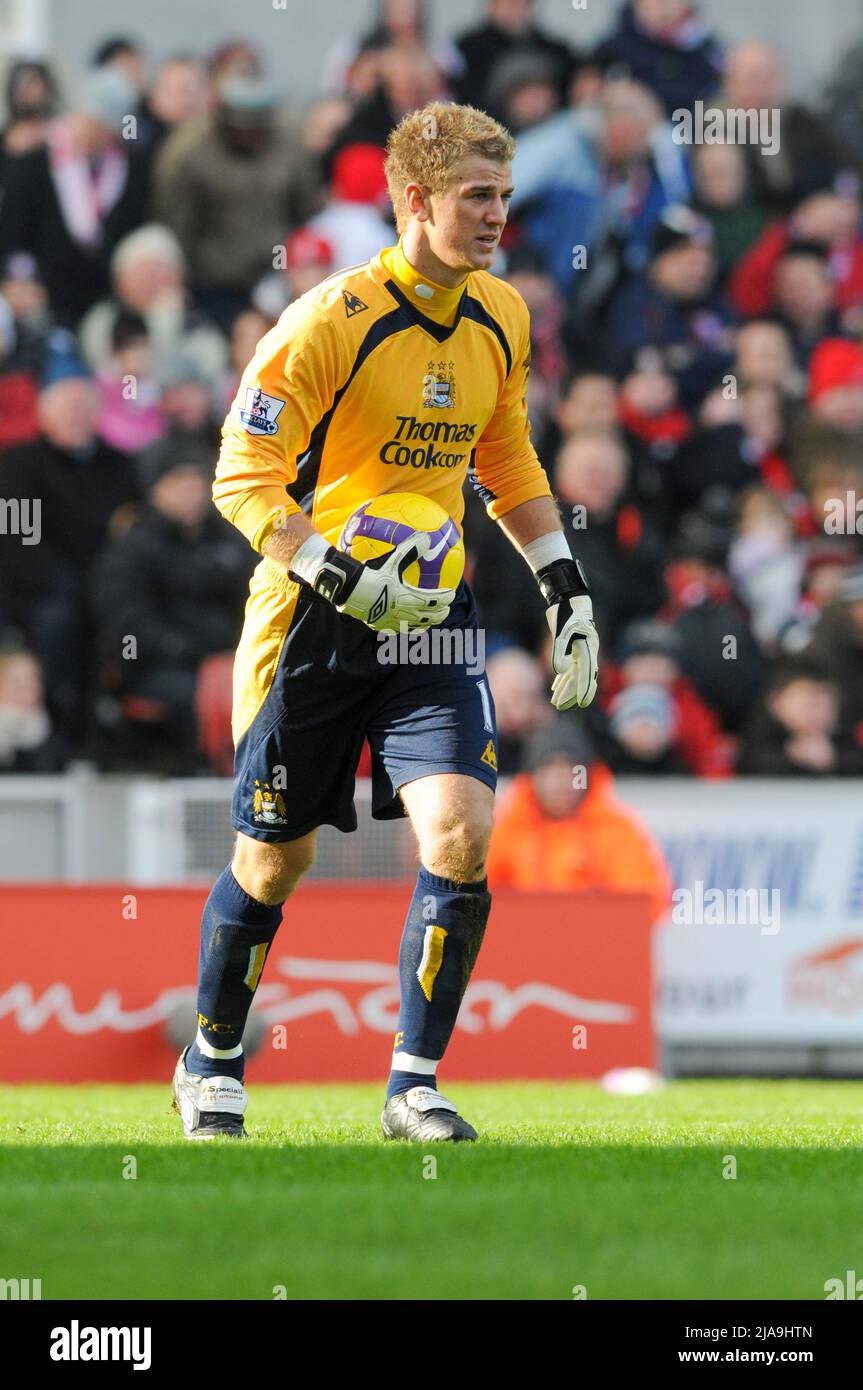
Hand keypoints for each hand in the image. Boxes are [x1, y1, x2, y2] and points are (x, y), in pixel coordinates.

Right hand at [336, 531, 455, 632]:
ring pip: (416, 626)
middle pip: (429, 616)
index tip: (452, 594)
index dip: (446, 598)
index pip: (434, 601)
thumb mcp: (392, 559)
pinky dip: (408, 629)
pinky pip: (398, 631)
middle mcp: (403, 612)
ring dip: (427, 623)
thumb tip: (427, 538)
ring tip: (431, 620)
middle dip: (440, 613)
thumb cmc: (372, 573)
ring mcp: (392, 621)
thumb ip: (410, 549)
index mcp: (409, 597)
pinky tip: (407, 627)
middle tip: (446, 609)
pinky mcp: (381, 625)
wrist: (349, 590)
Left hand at [546, 593, 598, 709]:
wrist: (569, 598)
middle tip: (561, 707)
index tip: (582, 704)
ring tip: (555, 702)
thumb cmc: (566, 612)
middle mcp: (587, 652)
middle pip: (580, 677)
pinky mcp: (573, 648)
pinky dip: (562, 678)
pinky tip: (555, 687)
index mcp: (587, 648)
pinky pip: (569, 667)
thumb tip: (561, 672)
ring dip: (565, 689)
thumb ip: (560, 651)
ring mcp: (581, 651)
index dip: (584, 689)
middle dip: (571, 694)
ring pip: (574, 674)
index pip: (586, 673)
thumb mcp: (561, 631)